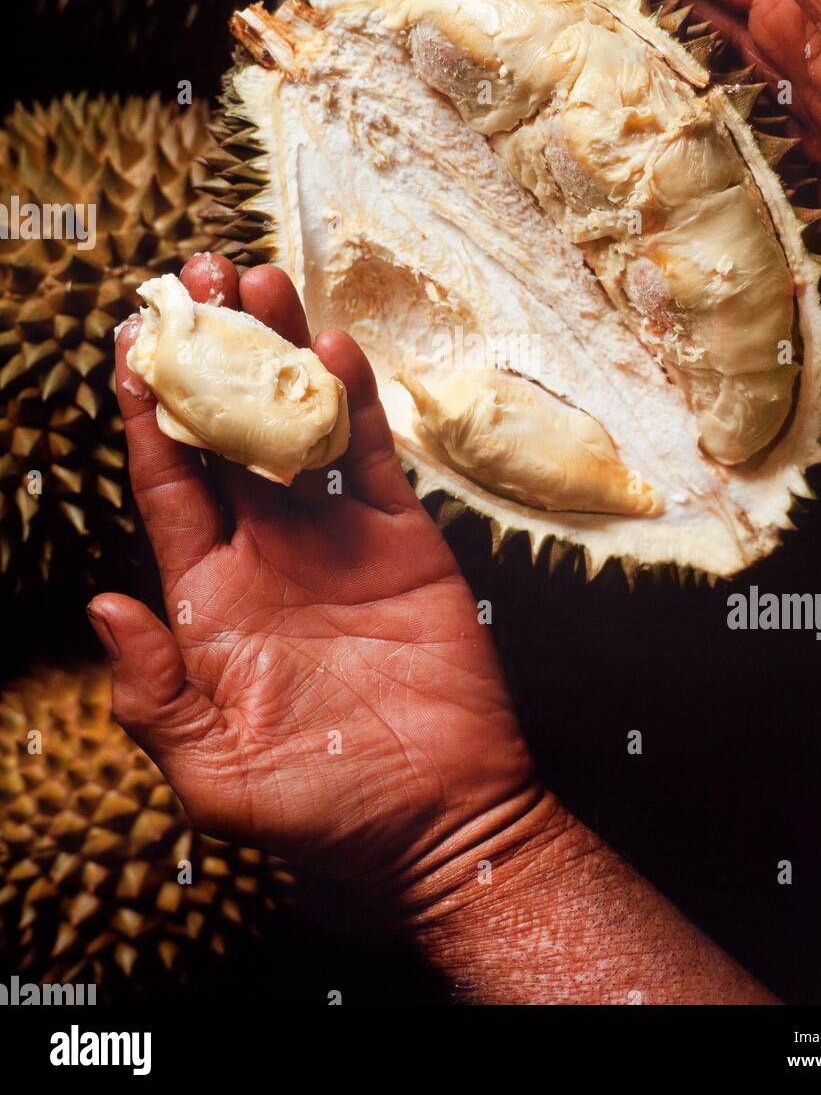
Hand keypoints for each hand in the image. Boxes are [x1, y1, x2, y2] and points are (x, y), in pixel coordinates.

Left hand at [89, 252, 774, 1001]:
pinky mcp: (401, 541)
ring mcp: (334, 541)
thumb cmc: (320, 808)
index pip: (166, 486)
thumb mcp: (213, 775)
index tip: (127, 344)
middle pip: (227, 432)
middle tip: (195, 277)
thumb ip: (154, 693)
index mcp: (210, 597)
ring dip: (278, 356)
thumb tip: (103, 605)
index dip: (145, 415)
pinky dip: (354, 403)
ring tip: (258, 280)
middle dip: (209, 355)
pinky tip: (336, 348)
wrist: (440, 819)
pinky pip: (369, 460)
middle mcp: (267, 552)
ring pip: (296, 426)